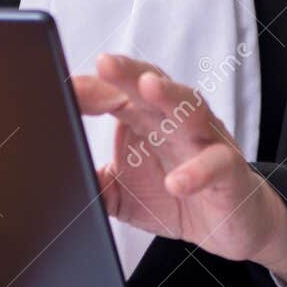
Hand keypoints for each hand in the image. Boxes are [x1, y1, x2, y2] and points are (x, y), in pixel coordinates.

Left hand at [71, 53, 286, 286]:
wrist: (233, 224)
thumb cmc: (175, 196)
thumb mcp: (121, 194)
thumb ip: (90, 181)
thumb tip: (52, 178)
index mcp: (146, 119)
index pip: (117, 93)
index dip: (93, 89)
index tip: (64, 86)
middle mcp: (176, 121)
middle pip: (153, 86)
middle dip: (129, 73)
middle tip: (105, 63)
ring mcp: (205, 142)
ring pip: (191, 108)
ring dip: (171, 97)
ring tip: (148, 88)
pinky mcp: (230, 171)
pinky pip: (216, 164)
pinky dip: (196, 171)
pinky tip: (176, 181)